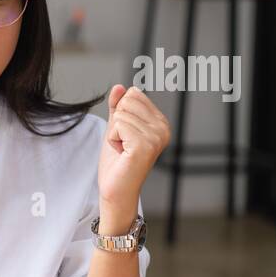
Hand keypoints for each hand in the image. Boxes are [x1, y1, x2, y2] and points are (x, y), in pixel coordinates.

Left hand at [97, 85, 169, 231]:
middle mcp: (163, 129)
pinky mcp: (145, 145)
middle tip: (122, 144)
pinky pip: (118, 125)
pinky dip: (112, 139)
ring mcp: (156, 137)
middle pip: (127, 101)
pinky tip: (121, 153)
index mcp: (161, 123)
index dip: (120, 114)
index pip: (133, 95)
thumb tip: (119, 87)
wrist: (116, 189)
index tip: (125, 135)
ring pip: (121, 114)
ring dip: (114, 133)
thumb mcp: (116, 129)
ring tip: (122, 150)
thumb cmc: (117, 162)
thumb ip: (118, 107)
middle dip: (116, 122)